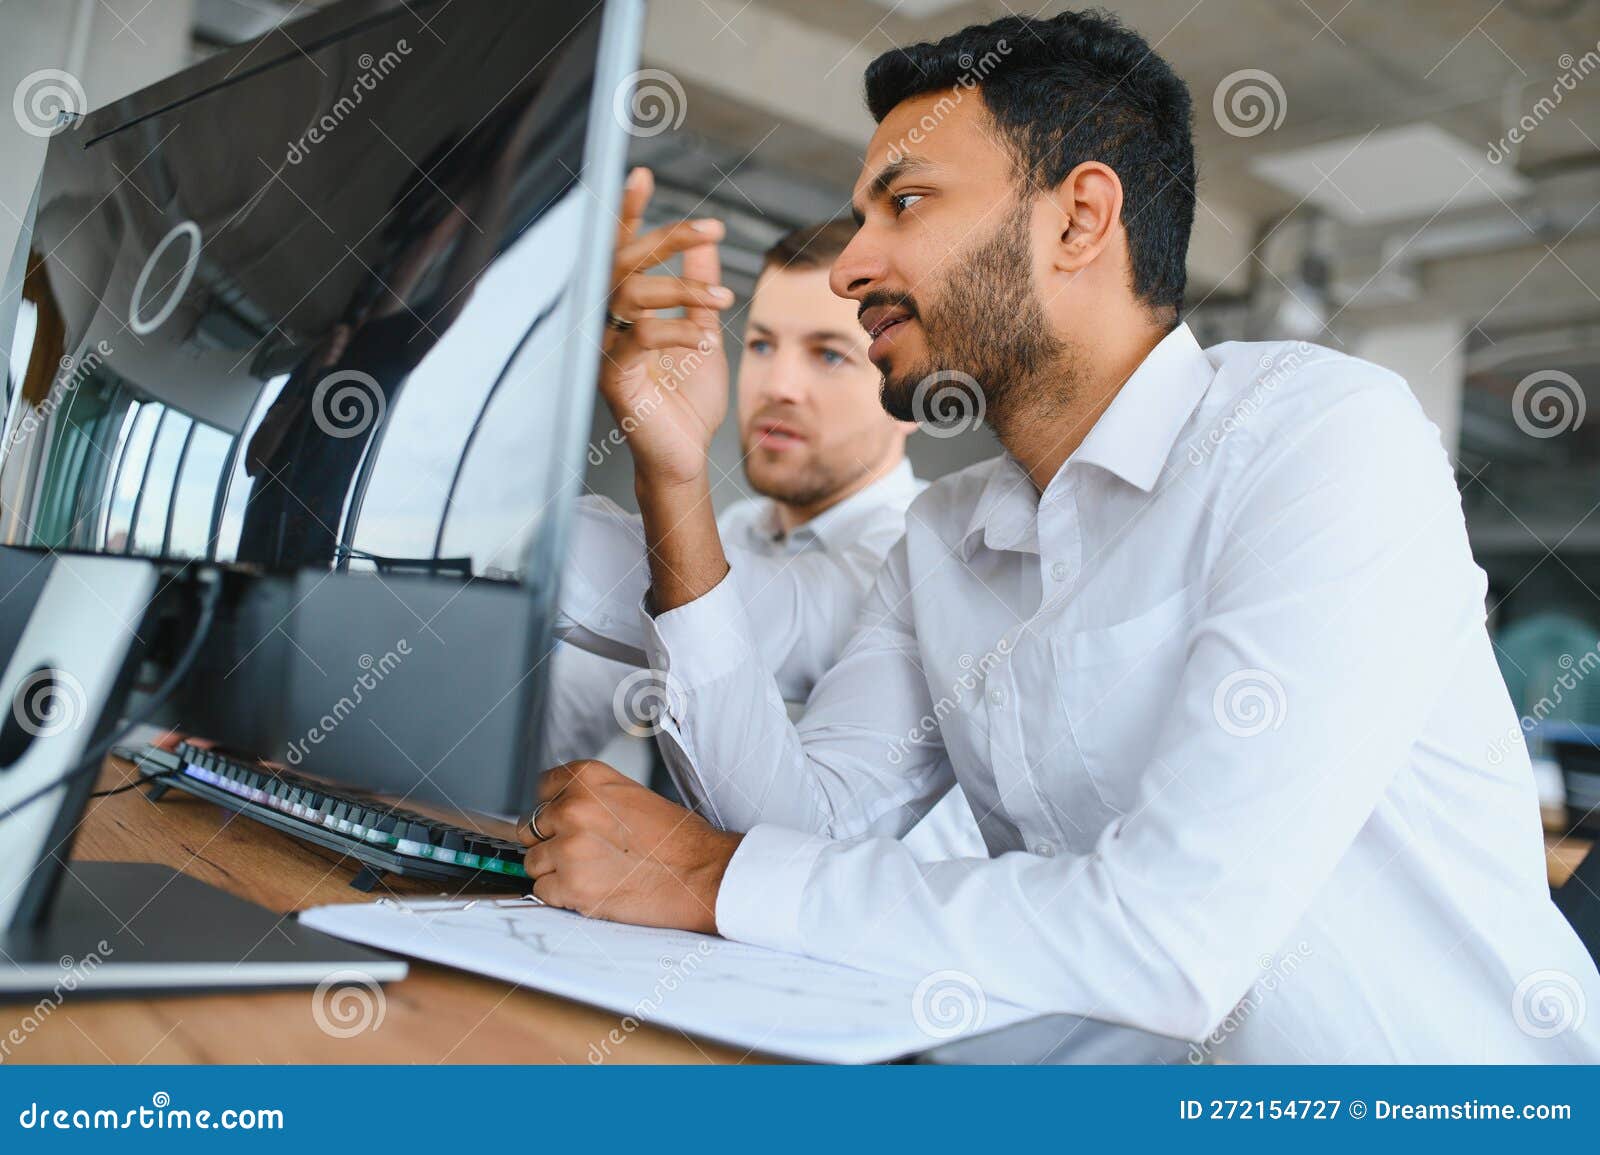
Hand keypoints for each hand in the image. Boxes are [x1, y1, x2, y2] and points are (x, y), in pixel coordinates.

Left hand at [520, 760, 740, 933]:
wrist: (701, 873)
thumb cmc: (675, 838)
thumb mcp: (629, 795)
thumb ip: (588, 797)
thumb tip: (553, 813)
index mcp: (587, 778)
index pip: (542, 788)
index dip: (554, 808)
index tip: (564, 821)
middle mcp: (572, 808)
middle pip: (531, 826)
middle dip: (551, 840)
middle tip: (584, 851)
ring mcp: (568, 848)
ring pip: (532, 861)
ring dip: (554, 869)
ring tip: (591, 871)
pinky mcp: (571, 886)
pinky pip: (542, 890)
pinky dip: (561, 894)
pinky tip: (591, 888)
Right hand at [599, 168, 733, 488]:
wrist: (684, 456)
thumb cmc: (687, 399)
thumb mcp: (701, 331)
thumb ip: (698, 288)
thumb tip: (705, 244)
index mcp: (625, 308)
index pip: (621, 249)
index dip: (627, 211)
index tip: (641, 174)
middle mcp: (606, 322)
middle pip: (624, 261)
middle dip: (667, 239)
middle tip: (711, 230)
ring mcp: (603, 349)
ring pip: (631, 295)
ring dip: (681, 290)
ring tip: (723, 302)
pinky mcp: (611, 378)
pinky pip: (637, 339)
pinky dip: (674, 332)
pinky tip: (703, 339)